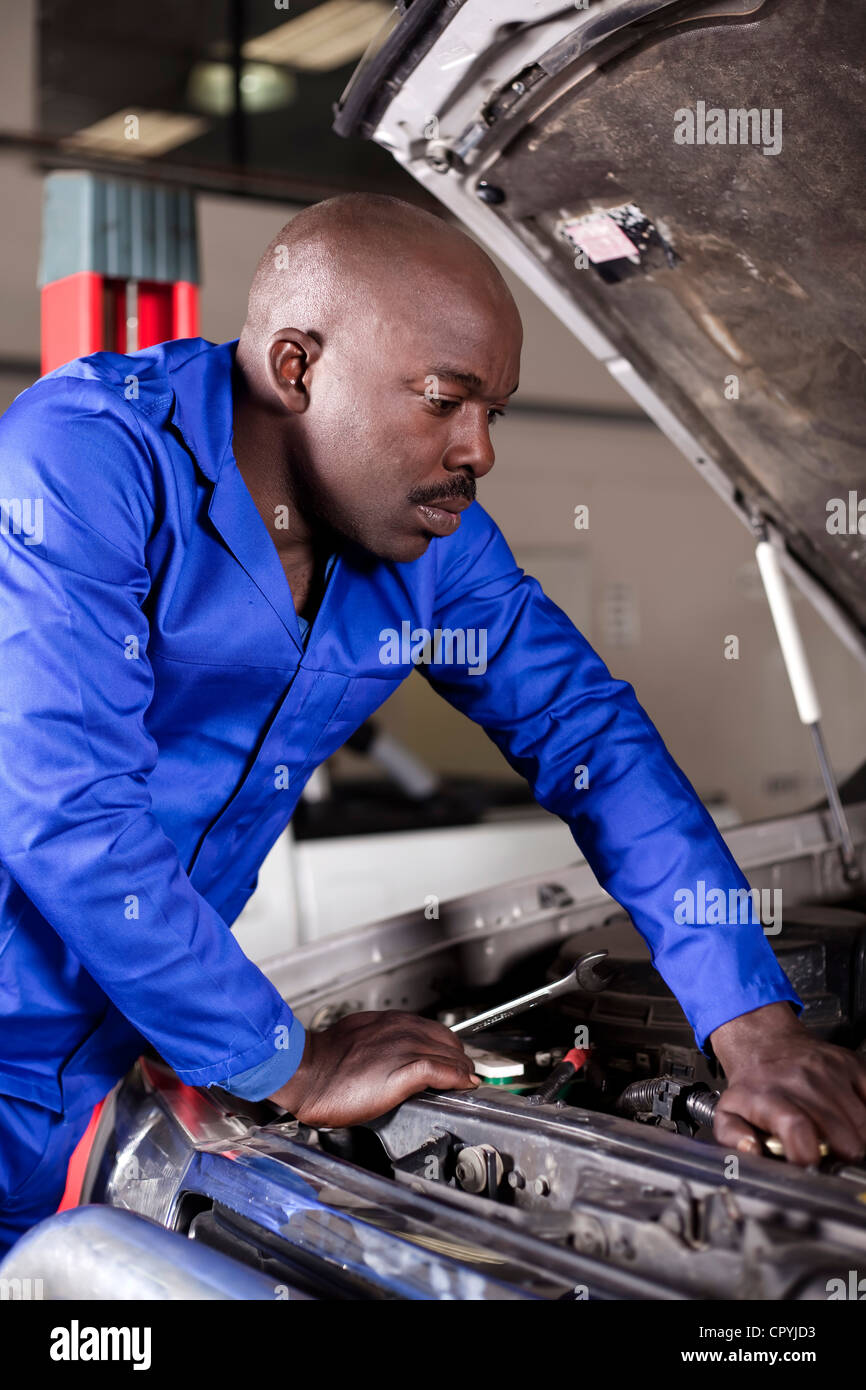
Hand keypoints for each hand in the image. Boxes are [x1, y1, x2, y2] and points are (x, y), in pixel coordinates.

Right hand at [268, 1010, 480, 1126]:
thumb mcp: (354, 1039)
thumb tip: (384, 1057)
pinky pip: (444, 1070)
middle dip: (458, 1057)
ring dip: (463, 1069)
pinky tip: (464, 1084)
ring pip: (450, 1053)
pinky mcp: (406, 1071)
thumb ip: (376, 1043)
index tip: (452, 1059)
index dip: (446, 1047)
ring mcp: (405, 1048)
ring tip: (468, 1081)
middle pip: (447, 1040)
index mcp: (388, 1022)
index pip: (432, 1029)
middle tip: (464, 1073)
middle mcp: (401, 1030)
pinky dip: (459, 1077)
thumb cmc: (321, 1063)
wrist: (304, 1072)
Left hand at [710, 1002, 865, 1164]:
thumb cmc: (753, 1085)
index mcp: (770, 1097)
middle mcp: (802, 1082)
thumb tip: (751, 1151)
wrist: (766, 1043)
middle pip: (843, 1136)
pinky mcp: (852, 1065)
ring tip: (838, 1138)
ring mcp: (831, 1072)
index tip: (808, 1163)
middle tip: (828, 1154)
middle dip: (839, 1156)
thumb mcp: (728, 1112)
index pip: (798, 1129)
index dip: (807, 1155)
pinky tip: (852, 1121)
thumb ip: (732, 1137)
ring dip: (856, 1139)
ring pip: (864, 1124)